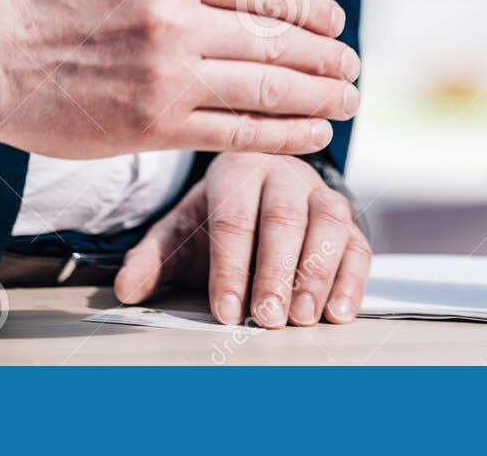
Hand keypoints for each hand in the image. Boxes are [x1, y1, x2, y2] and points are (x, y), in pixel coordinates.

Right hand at [0, 0, 359, 157]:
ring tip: (349, 101)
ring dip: (319, 97)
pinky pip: (236, 132)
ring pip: (266, 88)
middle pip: (276, 39)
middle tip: (354, 65)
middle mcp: (177, 23)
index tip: (334, 22)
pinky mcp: (155, 126)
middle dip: (327, 56)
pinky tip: (312, 134)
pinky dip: (283, 134)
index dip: (309, 9)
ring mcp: (169, 77)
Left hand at [112, 152, 371, 327]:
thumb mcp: (181, 230)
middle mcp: (284, 174)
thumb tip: (127, 288)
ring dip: (317, 273)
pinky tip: (338, 311)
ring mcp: (322, 194)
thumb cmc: (220, 215)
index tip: (226, 310)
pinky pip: (359, 244)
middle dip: (276, 271)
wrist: (262, 189)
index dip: (230, 265)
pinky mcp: (351, 220)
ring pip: (329, 224)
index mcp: (237, 169)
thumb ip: (153, 258)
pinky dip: (352, 279)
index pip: (233, 216)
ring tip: (303, 316)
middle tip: (268, 316)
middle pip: (284, 218)